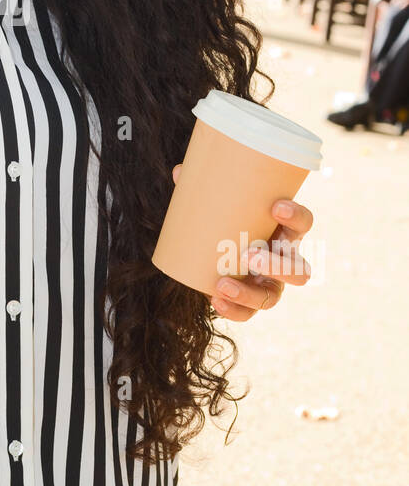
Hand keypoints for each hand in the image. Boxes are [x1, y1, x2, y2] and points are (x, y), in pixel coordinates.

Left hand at [170, 163, 313, 321]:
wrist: (217, 247)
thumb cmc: (228, 219)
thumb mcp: (221, 203)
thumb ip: (204, 188)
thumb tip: (181, 171)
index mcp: (284, 232)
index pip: (303, 223)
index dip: (295, 216)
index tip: (276, 206)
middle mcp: (284, 262)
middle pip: (299, 270)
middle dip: (277, 265)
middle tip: (249, 255)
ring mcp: (269, 285)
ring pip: (273, 297)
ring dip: (250, 293)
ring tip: (223, 283)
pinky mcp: (250, 301)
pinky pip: (247, 313)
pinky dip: (233, 310)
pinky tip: (215, 300)